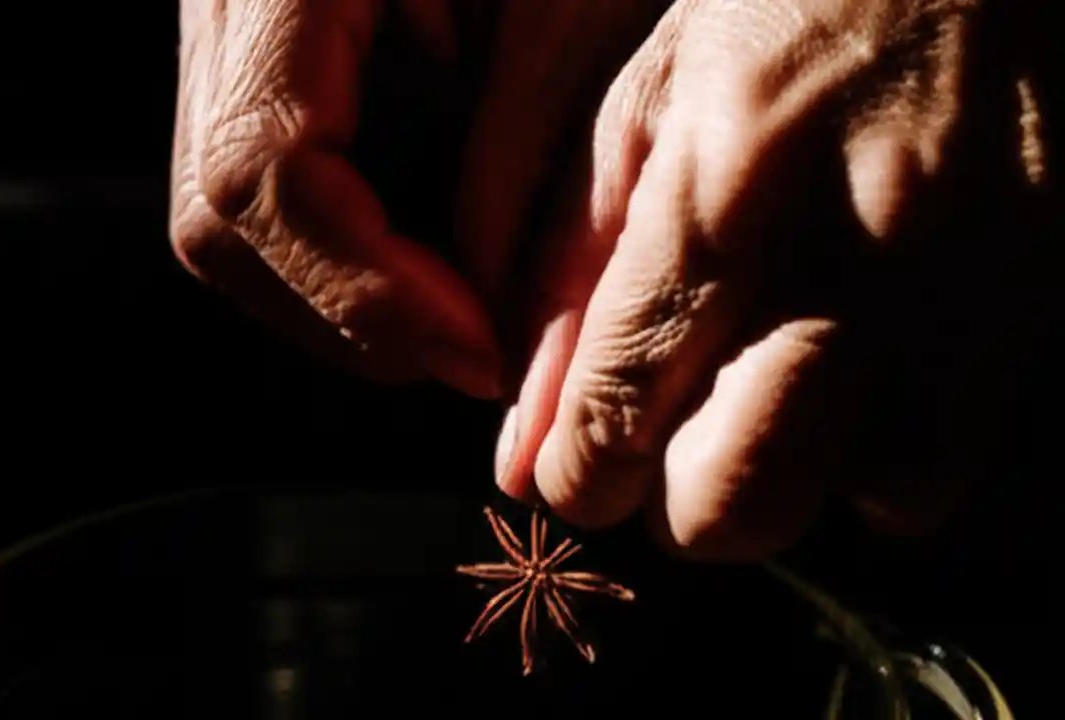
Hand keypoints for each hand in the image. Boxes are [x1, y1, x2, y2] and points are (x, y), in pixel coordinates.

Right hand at [168, 0, 502, 397]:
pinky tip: (418, 269)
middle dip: (345, 311)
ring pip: (218, 216)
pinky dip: (331, 249)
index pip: (259, 164)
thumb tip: (491, 322)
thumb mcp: (570, 3)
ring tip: (454, 320)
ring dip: (334, 294)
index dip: (361, 287)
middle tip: (472, 353)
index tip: (478, 350)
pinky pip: (252, 181)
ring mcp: (219, 21)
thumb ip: (528, 152)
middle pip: (215, 213)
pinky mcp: (247, 47)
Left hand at [469, 0, 1046, 557]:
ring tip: (766, 392)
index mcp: (721, 184)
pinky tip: (851, 375)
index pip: (621, 412)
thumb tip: (523, 440)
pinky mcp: (1042, 290)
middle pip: (739, 500)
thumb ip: (561, 272)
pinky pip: (949, 459)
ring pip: (859, 498)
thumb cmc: (773, 1)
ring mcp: (973, 278)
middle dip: (676, 500)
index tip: (576, 471)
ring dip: (790, 477)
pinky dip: (882, 455)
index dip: (579, 476)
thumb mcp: (633, 102)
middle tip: (667, 441)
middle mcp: (857, 248)